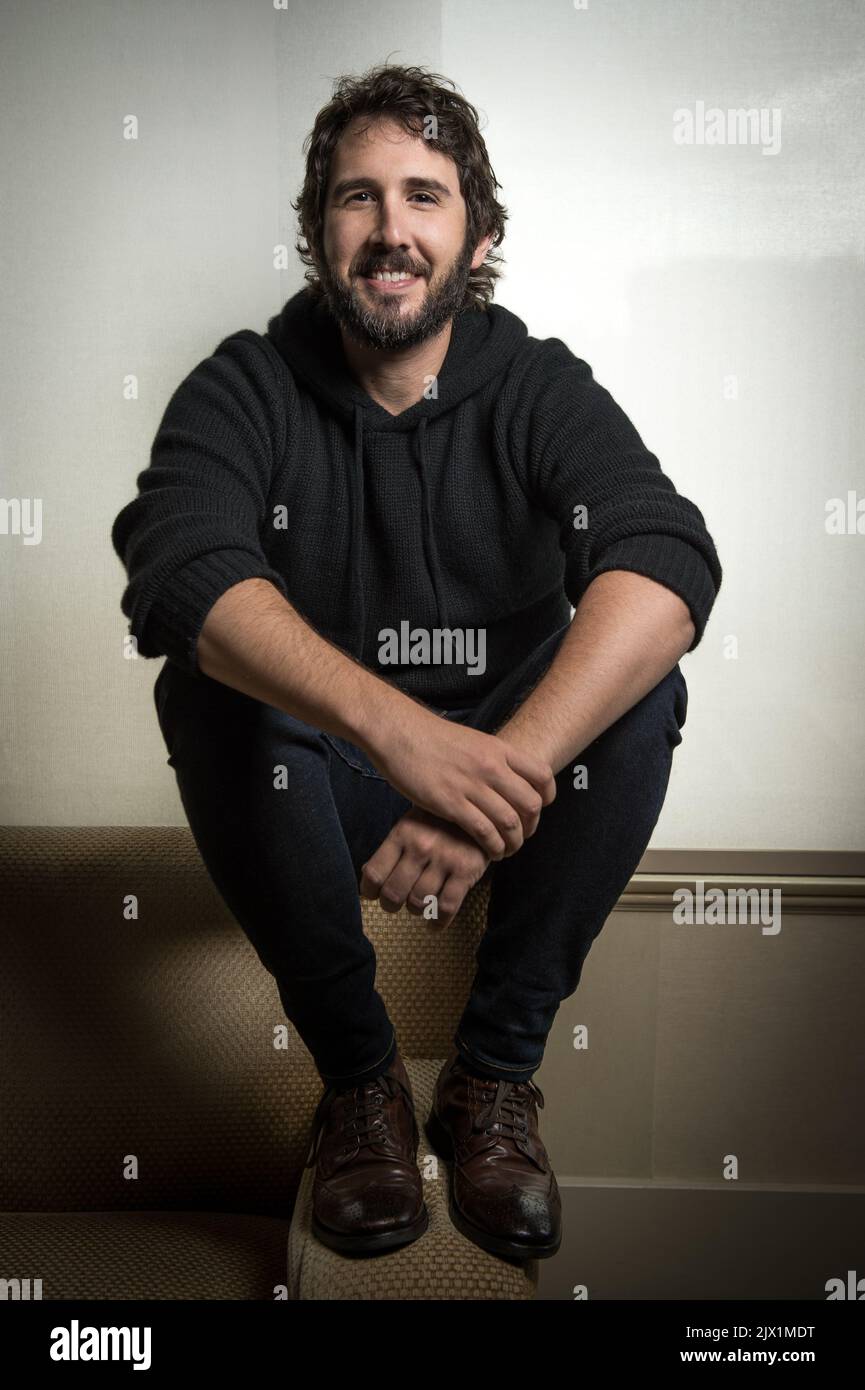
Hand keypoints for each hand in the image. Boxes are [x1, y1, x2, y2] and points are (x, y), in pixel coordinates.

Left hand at [359, 806, 491, 928]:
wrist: (482, 811)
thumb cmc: (440, 821)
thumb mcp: (412, 824)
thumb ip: (393, 848)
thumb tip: (368, 873)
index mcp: (403, 833)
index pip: (375, 872)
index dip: (369, 890)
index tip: (373, 895)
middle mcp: (421, 846)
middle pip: (394, 893)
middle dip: (390, 905)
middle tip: (394, 904)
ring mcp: (445, 859)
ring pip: (418, 902)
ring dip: (415, 910)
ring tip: (418, 906)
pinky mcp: (466, 871)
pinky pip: (446, 907)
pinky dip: (438, 922)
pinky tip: (435, 925)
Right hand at [361, 705, 555, 860]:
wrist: (398, 732)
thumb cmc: (430, 737)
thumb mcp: (472, 740)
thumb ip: (491, 759)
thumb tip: (503, 777)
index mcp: (499, 749)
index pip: (542, 775)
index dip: (547, 798)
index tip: (537, 810)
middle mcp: (491, 767)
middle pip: (531, 804)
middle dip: (531, 827)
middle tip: (521, 836)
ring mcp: (472, 785)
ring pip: (510, 823)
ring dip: (513, 843)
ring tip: (505, 850)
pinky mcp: (451, 803)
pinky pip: (484, 832)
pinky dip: (492, 847)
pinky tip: (489, 852)